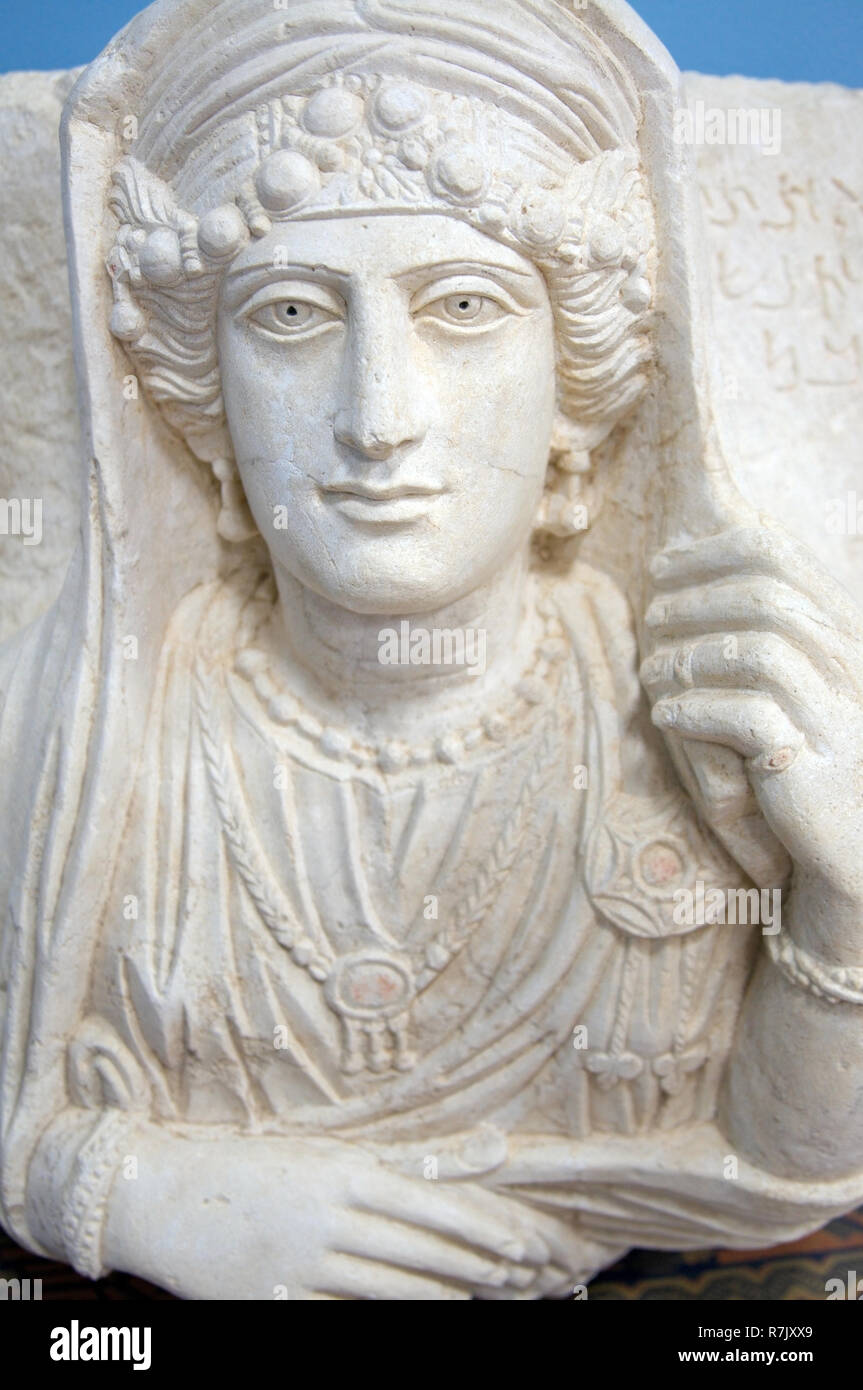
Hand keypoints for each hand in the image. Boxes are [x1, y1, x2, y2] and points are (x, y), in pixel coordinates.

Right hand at [104, 1126, 573, 1298]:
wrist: (165, 1196)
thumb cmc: (255, 1168)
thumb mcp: (324, 1153)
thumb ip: (392, 1164)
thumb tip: (466, 1159)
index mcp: (345, 1171)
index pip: (435, 1203)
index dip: (486, 1228)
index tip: (525, 1244)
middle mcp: (331, 1216)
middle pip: (424, 1249)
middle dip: (479, 1266)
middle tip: (521, 1278)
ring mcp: (304, 1263)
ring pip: (393, 1289)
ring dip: (444, 1296)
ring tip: (477, 1299)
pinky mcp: (277, 1301)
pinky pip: (346, 1315)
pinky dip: (387, 1317)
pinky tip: (415, 1315)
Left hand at [640, 520, 862, 929]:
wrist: (848, 833)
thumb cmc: (804, 739)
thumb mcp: (790, 668)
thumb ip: (754, 615)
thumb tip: (686, 558)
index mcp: (842, 621)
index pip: (775, 550)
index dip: (705, 552)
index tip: (658, 566)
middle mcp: (848, 656)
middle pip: (763, 595)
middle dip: (691, 600)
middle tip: (650, 618)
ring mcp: (835, 708)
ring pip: (755, 653)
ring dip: (689, 657)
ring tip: (654, 672)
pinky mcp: (811, 760)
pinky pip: (747, 717)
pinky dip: (696, 710)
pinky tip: (667, 716)